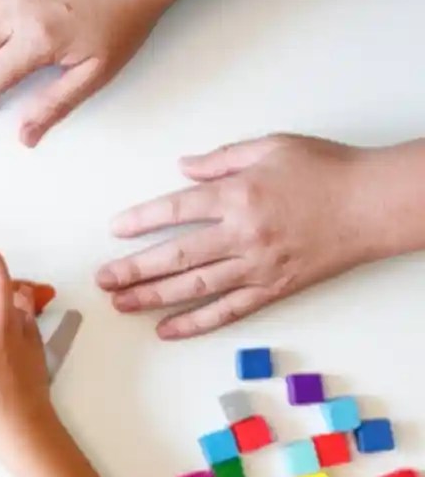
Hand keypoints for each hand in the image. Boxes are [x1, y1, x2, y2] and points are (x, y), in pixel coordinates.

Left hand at [97, 134, 379, 338]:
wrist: (375, 204)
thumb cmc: (327, 169)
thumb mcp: (271, 147)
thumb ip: (221, 159)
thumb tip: (182, 168)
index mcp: (238, 195)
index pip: (176, 210)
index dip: (141, 220)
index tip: (115, 229)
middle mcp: (243, 235)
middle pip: (176, 256)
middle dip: (133, 269)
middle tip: (102, 279)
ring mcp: (257, 266)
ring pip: (194, 287)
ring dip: (152, 298)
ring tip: (120, 304)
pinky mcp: (273, 289)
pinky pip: (227, 311)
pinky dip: (195, 323)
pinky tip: (166, 330)